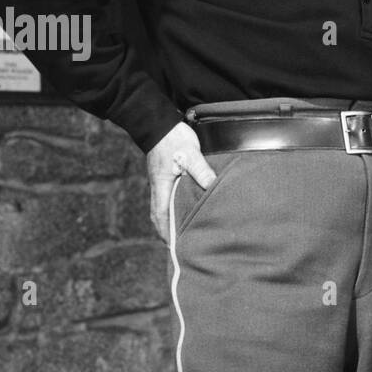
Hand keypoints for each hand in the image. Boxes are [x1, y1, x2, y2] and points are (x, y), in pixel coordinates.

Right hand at [146, 122, 216, 242]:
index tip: (174, 248)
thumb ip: (201, 171)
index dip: (167, 234)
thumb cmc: (172, 138)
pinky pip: (170, 200)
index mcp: (162, 187)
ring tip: (186, 234)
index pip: (161, 216)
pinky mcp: (167, 178)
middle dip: (170, 234)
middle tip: (183, 248)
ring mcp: (162, 184)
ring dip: (173, 222)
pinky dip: (175, 210)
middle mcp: (160, 188)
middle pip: (161, 218)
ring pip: (165, 209)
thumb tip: (211, 188)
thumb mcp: (190, 154)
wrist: (159, 123)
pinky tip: (187, 213)